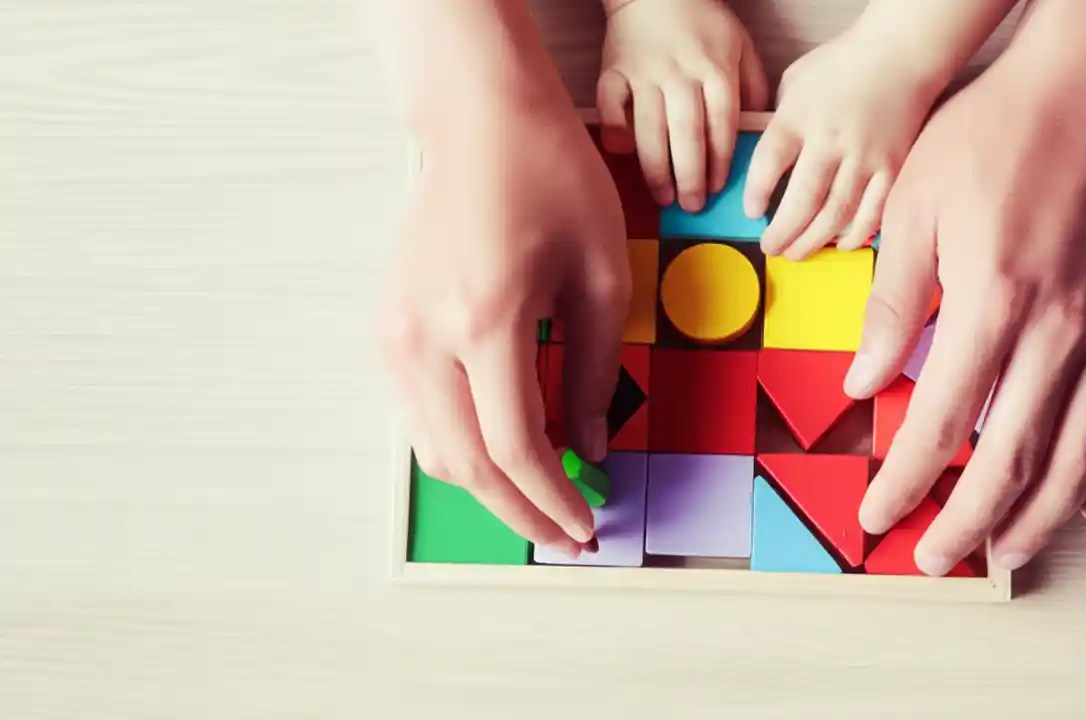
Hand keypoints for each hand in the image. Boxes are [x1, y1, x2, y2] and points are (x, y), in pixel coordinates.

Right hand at [379, 98, 630, 556]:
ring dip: (486, 485)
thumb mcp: (600, 276)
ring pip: (432, 449)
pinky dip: (459, 445)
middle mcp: (423, 336)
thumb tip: (590, 447)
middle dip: (520, 511)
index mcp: (484, 319)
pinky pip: (417, 416)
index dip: (553, 500)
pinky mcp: (383, 329)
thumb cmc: (551, 180)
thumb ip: (593, 371)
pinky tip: (502, 447)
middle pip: (465, 465)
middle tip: (567, 531)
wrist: (478, 123)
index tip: (586, 525)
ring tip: (540, 496)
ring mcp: (391, 335)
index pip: (514, 446)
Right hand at [598, 0, 767, 211]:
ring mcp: (645, 73)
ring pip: (650, 126)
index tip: (718, 189)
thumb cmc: (702, 22)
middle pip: (687, 132)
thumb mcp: (740, 45)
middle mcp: (680, 74)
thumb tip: (760, 129)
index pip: (721, 124)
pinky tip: (620, 153)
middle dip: (690, 174)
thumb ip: (753, 86)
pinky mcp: (614, 70)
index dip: (720, 161)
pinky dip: (613, 127)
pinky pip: (610, 102)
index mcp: (715, 70)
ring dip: (656, 166)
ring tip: (663, 196)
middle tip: (692, 206)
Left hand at [744, 33, 934, 259]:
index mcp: (799, 116)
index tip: (752, 212)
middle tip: (771, 247)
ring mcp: (864, 157)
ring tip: (796, 252)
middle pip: (801, 201)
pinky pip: (872, 212)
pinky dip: (854, 235)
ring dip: (812, 241)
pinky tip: (839, 244)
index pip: (768, 164)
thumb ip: (779, 120)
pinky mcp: (893, 167)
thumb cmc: (841, 66)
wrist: (901, 53)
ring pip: (835, 215)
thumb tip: (765, 161)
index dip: (756, 194)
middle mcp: (830, 140)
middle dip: (782, 233)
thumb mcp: (794, 82)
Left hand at [843, 26, 1085, 575]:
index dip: (905, 481)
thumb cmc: (999, 132)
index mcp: (994, 302)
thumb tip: (863, 380)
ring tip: (1004, 550)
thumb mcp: (916, 208)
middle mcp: (1062, 329)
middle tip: (934, 559)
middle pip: (1012, 459)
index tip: (877, 516)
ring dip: (1040, 514)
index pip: (938, 424)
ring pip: (1080, 453)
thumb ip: (893, 304)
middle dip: (968, 521)